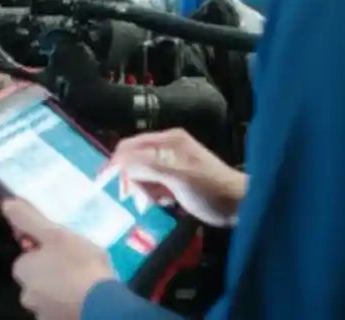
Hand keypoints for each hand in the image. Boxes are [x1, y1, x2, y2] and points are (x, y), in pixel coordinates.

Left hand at [2, 198, 116, 319]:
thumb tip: (6, 204)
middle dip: (54, 272)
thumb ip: (29, 219)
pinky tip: (89, 298)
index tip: (64, 247)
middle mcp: (27, 296)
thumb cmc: (79, 265)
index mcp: (23, 271)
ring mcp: (44, 315)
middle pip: (39, 278)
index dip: (45, 250)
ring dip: (64, 290)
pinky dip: (72, 305)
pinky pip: (64, 310)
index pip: (27, 257)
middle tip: (79, 263)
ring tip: (88, 282)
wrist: (103, 307)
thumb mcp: (55, 234)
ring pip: (52, 297)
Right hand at [107, 128, 246, 226]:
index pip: (129, 146)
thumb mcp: (177, 177)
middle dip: (131, 178)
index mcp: (168, 140)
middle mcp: (169, 145)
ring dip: (144, 188)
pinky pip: (155, 181)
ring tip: (157, 202)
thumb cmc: (210, 190)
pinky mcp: (178, 175)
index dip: (115, 163)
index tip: (103, 183)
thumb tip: (118, 161)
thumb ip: (147, 166)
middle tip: (135, 198)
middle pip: (134, 158)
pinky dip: (154, 192)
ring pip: (143, 172)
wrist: (241, 205)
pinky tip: (166, 202)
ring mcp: (174, 160)